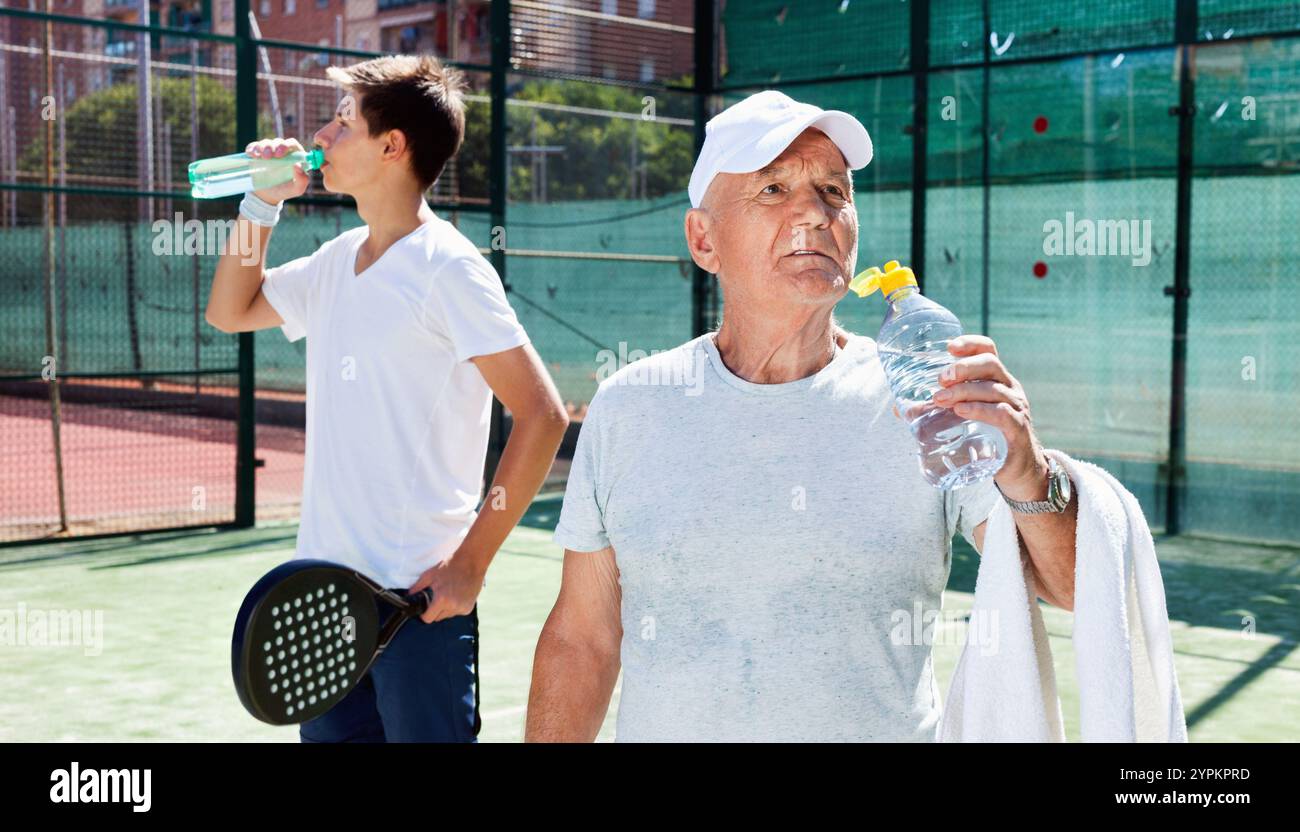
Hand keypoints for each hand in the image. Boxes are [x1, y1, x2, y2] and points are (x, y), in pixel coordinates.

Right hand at [246, 137, 310, 204]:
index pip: (292, 144)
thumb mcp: (296, 189)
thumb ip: (302, 179)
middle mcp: (282, 151)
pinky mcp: (257, 154)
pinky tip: (251, 155)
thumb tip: (298, 166)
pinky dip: (252, 149)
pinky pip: (254, 146)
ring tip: (260, 157)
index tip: (279, 154)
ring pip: (266, 142)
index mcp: (294, 157)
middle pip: (278, 142)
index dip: (286, 145)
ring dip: (262, 147)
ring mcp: (269, 151)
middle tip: (268, 156)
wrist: (267, 195)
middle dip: (272, 146)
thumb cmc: (285, 190)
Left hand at [407, 549, 487, 623]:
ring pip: (447, 615)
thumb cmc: (450, 566)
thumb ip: (418, 587)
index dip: (424, 614)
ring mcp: (462, 608)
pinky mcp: (469, 608)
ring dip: (445, 609)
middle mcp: (453, 606)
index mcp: (442, 600)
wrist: (471, 562)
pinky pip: (457, 612)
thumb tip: (409, 596)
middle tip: (437, 597)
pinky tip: (457, 595)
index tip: (425, 608)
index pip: (428, 618)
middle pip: (438, 618)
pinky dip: (455, 607)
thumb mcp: (430, 574)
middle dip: (435, 610)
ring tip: (448, 594)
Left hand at [928, 335, 1049, 498]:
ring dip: (964, 391)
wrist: (1017, 468)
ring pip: (993, 389)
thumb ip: (934, 412)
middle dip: (963, 367)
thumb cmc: (989, 436)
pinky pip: (1002, 413)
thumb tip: (900, 410)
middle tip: (939, 379)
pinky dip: (980, 410)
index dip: (971, 344)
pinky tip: (961, 411)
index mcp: (995, 379)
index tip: (949, 347)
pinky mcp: (1018, 429)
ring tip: (940, 399)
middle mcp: (1009, 388)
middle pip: (990, 364)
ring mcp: (1016, 407)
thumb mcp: (963, 418)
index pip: (988, 351)